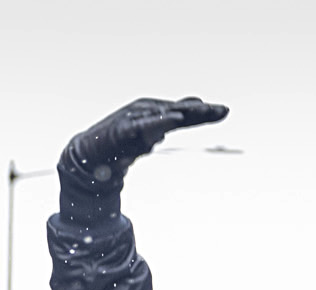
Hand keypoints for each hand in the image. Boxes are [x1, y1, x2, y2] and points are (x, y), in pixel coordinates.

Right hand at [59, 96, 228, 212]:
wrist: (90, 153)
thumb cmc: (120, 143)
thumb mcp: (148, 134)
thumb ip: (166, 124)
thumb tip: (184, 114)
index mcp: (156, 117)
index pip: (186, 114)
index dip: (205, 113)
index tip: (225, 111)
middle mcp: (147, 113)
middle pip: (178, 111)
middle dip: (200, 111)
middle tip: (220, 110)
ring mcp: (134, 119)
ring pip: (163, 114)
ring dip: (184, 111)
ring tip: (203, 110)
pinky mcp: (122, 129)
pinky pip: (143, 125)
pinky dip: (159, 121)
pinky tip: (173, 119)